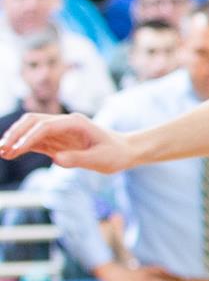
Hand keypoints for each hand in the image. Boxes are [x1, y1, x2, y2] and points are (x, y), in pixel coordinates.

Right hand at [0, 112, 134, 171]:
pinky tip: (10, 153)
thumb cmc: (115, 154)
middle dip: (16, 133)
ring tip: (1, 152)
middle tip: (2, 149)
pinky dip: (22, 146)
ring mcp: (59, 131)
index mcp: (75, 123)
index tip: (16, 149)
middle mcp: (64, 123)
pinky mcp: (57, 141)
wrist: (125, 151)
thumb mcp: (100, 159)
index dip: (29, 136)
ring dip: (15, 139)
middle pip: (32, 121)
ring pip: (30, 129)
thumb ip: (78, 158)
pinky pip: (35, 141)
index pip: (45, 126)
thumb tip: (56, 158)